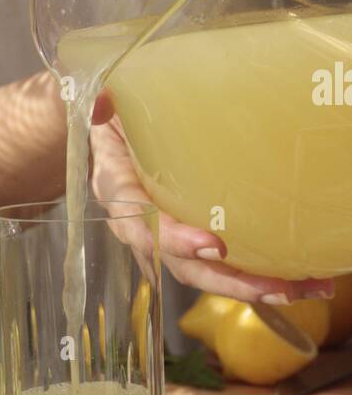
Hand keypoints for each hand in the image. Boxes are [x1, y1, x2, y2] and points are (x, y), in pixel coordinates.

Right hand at [89, 104, 333, 303]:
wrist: (110, 137)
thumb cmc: (115, 120)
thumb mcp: (107, 107)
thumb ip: (103, 105)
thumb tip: (100, 106)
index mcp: (118, 191)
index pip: (142, 225)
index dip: (174, 241)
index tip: (214, 246)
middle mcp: (140, 224)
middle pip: (181, 265)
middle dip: (228, 282)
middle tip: (274, 287)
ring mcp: (164, 236)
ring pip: (203, 272)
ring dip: (249, 286)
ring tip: (295, 289)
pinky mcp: (188, 238)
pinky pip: (216, 266)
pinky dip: (253, 276)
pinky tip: (294, 281)